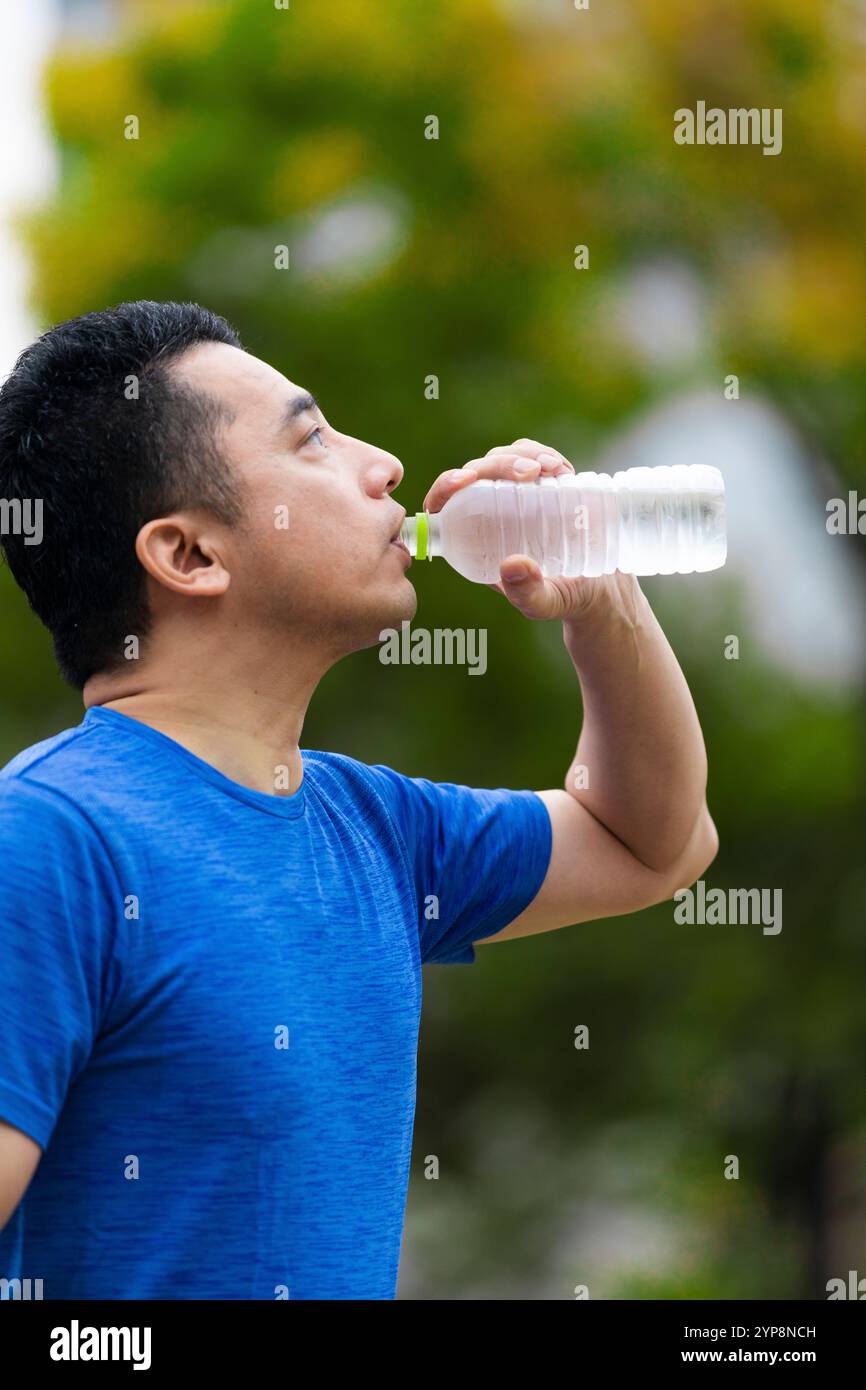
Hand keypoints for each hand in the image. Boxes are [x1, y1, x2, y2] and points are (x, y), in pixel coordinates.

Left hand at [422, 438, 613, 620]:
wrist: (604, 585)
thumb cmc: (568, 598)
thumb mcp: (546, 604)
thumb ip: (528, 593)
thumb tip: (510, 565)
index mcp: (477, 542)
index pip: (446, 507)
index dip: (446, 487)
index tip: (465, 480)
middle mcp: (490, 514)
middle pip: (477, 474)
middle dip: (499, 464)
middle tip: (531, 472)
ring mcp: (515, 494)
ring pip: (504, 457)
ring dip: (524, 454)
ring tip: (554, 468)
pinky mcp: (541, 482)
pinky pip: (532, 455)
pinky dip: (544, 454)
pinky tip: (562, 469)